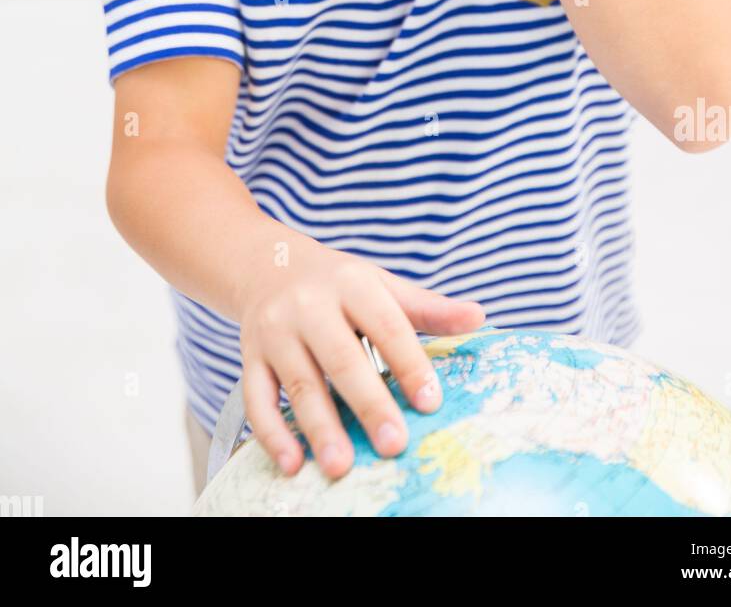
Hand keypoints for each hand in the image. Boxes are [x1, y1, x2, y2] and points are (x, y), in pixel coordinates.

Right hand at [238, 232, 485, 479]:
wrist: (267, 264)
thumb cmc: (338, 284)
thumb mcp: (382, 285)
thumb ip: (428, 307)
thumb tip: (480, 317)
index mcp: (352, 283)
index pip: (386, 324)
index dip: (409, 362)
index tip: (431, 402)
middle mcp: (310, 305)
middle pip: (341, 357)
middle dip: (367, 402)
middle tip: (393, 443)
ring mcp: (275, 331)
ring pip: (299, 382)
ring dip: (319, 427)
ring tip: (342, 466)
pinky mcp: (250, 356)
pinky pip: (257, 398)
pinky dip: (271, 433)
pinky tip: (293, 463)